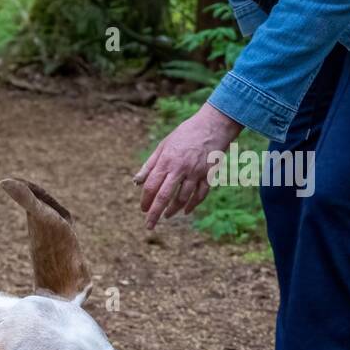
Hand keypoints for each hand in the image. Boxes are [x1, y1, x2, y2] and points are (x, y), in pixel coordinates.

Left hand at [135, 102, 242, 229]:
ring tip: (167, 215)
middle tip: (149, 225)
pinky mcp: (209, 174)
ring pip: (182, 198)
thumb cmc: (185, 134)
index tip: (143, 209)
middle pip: (164, 196)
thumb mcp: (163, 146)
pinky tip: (186, 211)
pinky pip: (200, 195)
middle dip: (155, 213)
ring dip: (173, 210)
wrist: (213, 124)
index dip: (145, 200)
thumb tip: (136, 182)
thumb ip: (149, 165)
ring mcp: (196, 172)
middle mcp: (180, 169)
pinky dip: (193, 205)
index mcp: (166, 161)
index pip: (151, 186)